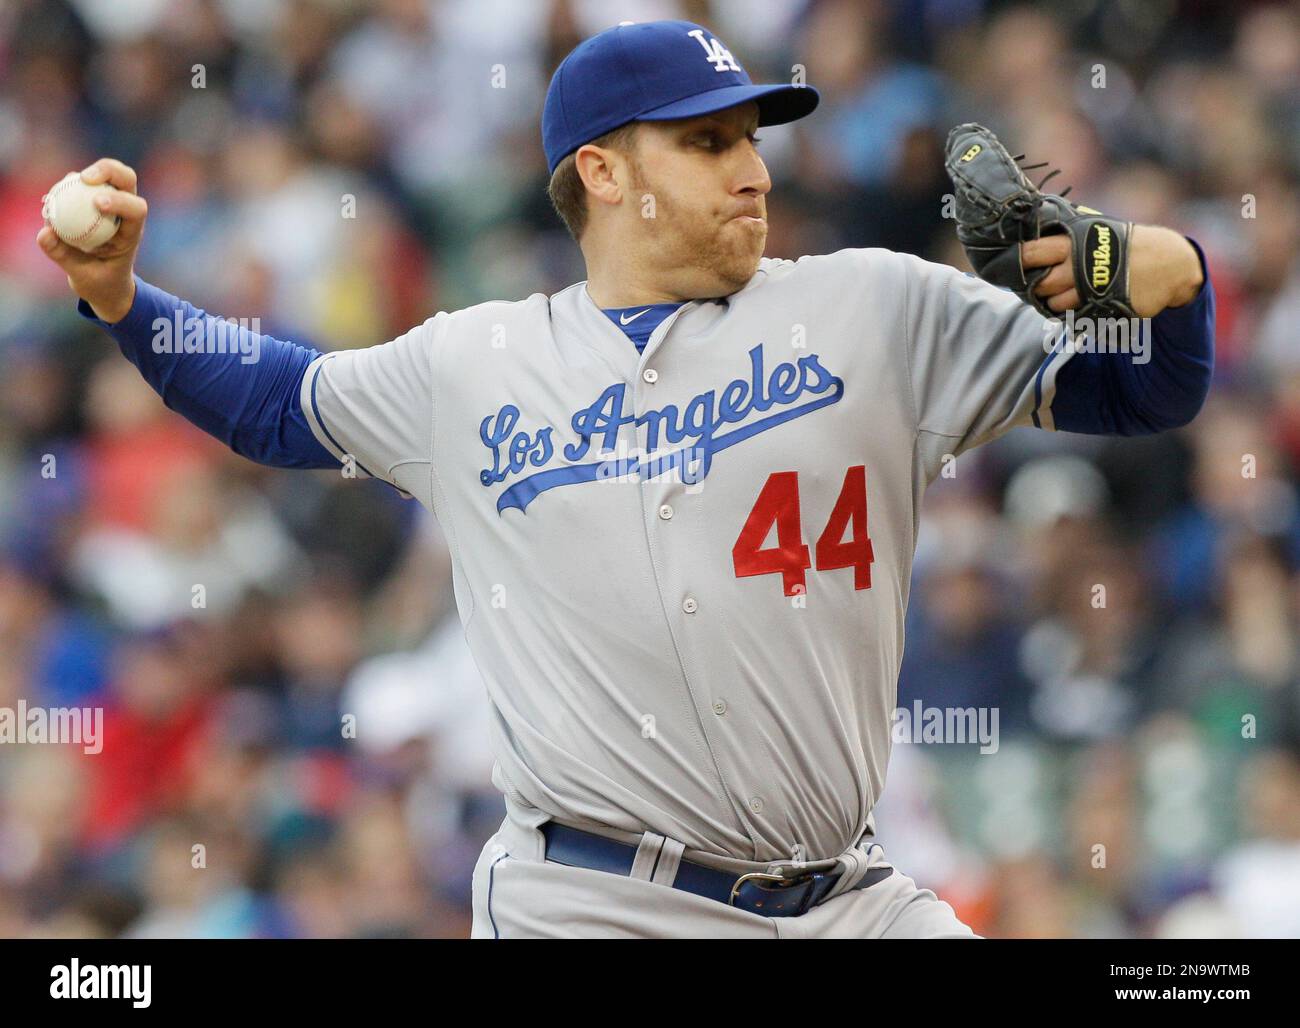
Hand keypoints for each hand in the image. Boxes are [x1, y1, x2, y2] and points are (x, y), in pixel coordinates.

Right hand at [36, 159, 147, 323]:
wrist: (104, 282)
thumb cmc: (100, 282)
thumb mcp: (81, 276)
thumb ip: (62, 255)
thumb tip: (44, 231)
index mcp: (132, 233)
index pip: (137, 210)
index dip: (120, 201)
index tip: (98, 203)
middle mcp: (126, 214)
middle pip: (126, 179)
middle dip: (108, 170)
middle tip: (84, 178)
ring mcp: (113, 203)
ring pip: (110, 175)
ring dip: (90, 172)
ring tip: (65, 183)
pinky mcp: (96, 200)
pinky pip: (85, 183)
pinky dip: (70, 183)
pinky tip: (54, 194)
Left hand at [1021, 225, 1203, 318]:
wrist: (1169, 263)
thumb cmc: (1128, 242)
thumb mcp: (1098, 228)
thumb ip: (1069, 232)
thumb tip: (1037, 222)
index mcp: (1075, 242)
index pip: (1033, 252)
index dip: (1019, 258)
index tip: (1010, 261)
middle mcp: (1078, 266)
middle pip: (1038, 283)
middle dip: (1034, 284)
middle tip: (1037, 280)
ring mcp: (1089, 290)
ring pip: (1053, 303)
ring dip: (1052, 300)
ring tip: (1062, 290)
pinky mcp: (1100, 309)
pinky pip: (1072, 315)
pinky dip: (1069, 311)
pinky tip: (1077, 301)